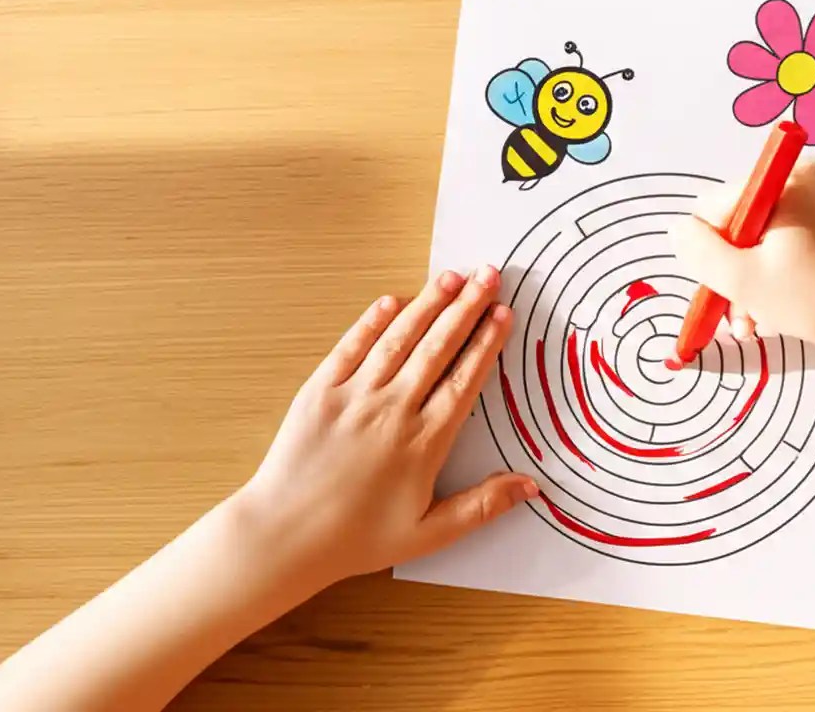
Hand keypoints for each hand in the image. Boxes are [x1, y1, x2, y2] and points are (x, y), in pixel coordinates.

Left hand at [236, 266, 537, 585]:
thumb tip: (530, 487)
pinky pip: (351, 347)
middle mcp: (392, 411)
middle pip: (437, 348)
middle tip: (489, 275)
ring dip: (427, 304)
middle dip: (466, 307)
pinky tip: (394, 300)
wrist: (284, 536)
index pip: (463, 380)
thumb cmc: (357, 539)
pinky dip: (373, 321)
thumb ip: (482, 507)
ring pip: (399, 339)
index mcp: (424, 443)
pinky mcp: (319, 392)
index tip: (503, 314)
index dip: (486, 343)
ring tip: (452, 276)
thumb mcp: (429, 534)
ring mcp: (353, 397)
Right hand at [669, 161, 814, 361]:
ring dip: (745, 284)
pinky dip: (767, 278)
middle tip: (740, 316)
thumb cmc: (814, 301)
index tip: (725, 290)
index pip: (712, 208)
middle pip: (731, 224)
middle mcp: (797, 179)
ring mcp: (812, 201)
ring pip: (751, 241)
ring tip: (754, 323)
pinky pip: (775, 245)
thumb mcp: (743, 281)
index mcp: (781, 181)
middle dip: (729, 273)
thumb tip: (677, 229)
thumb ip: (699, 252)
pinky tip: (770, 310)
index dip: (710, 253)